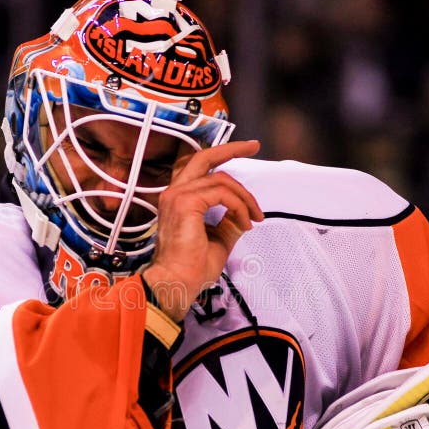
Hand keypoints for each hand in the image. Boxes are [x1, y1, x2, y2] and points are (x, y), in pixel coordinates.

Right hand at [142, 140, 262, 321]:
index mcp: (178, 200)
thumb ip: (228, 222)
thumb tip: (243, 214)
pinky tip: (245, 222)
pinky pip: (223, 194)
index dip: (221, 156)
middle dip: (231, 149)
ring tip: (254, 218)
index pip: (199, 168)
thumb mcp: (219, 240)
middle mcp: (174, 193)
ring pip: (222, 180)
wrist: (177, 283)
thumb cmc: (191, 269)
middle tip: (254, 146)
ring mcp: (178, 196)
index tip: (246, 152)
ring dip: (244, 198)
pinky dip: (239, 207)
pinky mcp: (186, 203)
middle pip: (204, 157)